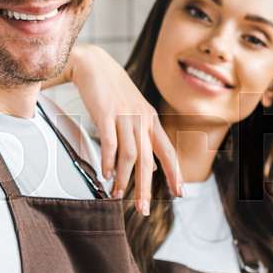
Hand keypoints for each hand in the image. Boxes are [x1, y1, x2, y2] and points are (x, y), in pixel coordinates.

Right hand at [68, 45, 182, 213]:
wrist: (93, 63)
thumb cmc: (111, 89)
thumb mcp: (133, 111)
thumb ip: (142, 136)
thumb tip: (151, 165)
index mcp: (150, 120)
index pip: (167, 151)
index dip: (175, 173)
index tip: (179, 193)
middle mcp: (141, 119)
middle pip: (148, 160)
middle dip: (145, 188)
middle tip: (142, 209)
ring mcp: (125, 116)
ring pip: (130, 155)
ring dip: (123, 178)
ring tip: (116, 194)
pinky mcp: (107, 114)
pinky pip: (110, 143)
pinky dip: (108, 162)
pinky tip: (104, 174)